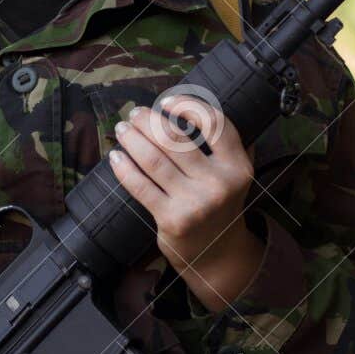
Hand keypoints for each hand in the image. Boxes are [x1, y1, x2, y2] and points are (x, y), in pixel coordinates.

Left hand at [108, 92, 264, 311]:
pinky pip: (140, 185)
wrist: (214, 252)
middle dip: (149, 120)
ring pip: (154, 159)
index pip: (215, 123)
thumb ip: (225, 144)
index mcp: (238, 166)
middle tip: (134, 113)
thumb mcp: (234, 175)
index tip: (167, 100)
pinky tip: (116, 156)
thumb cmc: (217, 203)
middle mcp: (219, 184)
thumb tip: (190, 103)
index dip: (188, 105)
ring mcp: (195, 203)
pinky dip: (124, 167)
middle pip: (176, 139)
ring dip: (132, 138)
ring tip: (123, 129)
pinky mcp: (171, 219)